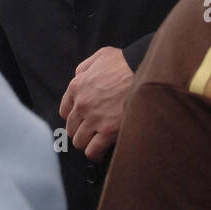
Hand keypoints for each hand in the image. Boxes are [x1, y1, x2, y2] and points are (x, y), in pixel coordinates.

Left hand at [59, 46, 132, 160]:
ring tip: (97, 141)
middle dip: (81, 130)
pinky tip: (101, 151)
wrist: (146, 72)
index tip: (83, 119)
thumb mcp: (100, 56)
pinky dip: (95, 153)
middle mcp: (81, 104)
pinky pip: (93, 150)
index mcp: (77, 87)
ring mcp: (94, 119)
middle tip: (93, 130)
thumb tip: (79, 76)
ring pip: (79, 141)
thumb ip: (85, 67)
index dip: (74, 116)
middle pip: (71, 128)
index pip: (65, 111)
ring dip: (87, 142)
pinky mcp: (108, 131)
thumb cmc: (126, 63)